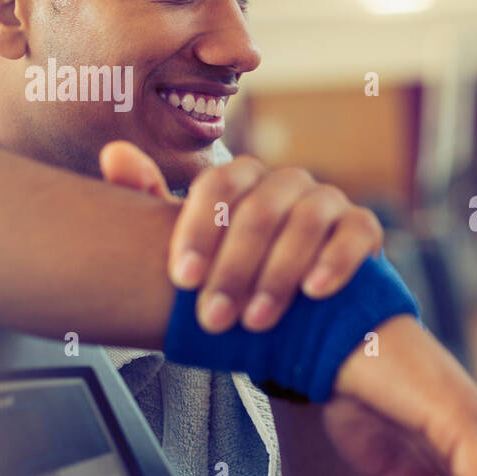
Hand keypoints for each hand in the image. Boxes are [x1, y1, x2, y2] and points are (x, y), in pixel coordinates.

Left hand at [99, 141, 382, 333]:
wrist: (300, 313)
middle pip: (260, 209)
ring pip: (304, 222)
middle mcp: (287, 182)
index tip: (180, 279)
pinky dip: (334, 262)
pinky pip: (354, 235)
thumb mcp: (193, 246)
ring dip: (276, 276)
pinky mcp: (363, 227)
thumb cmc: (238, 275)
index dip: (199, 230)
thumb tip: (113, 154)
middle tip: (213, 319)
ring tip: (255, 321)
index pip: (219, 184)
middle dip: (233, 269)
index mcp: (244, 178)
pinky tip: (313, 293)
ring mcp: (329, 201)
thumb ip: (150, 201)